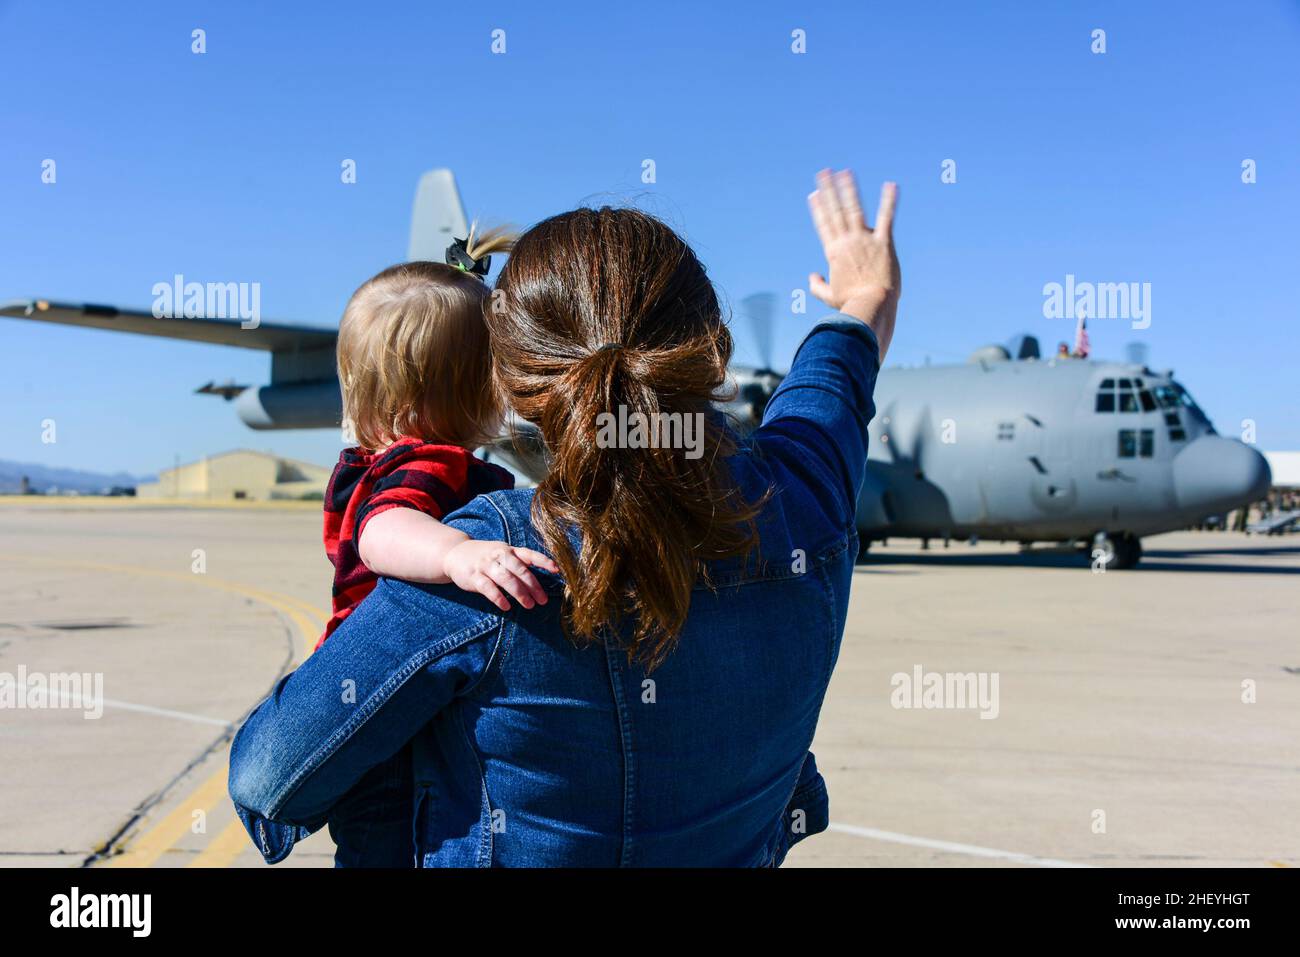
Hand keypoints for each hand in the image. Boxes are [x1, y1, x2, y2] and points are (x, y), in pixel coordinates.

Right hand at [443, 540, 559, 611]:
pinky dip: (498, 598)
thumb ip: (518, 563)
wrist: (454, 553)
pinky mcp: (474, 577)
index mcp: (509, 550)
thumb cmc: (485, 557)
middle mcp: (499, 555)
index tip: (556, 570)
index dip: (543, 561)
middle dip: (533, 586)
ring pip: (506, 579)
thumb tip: (539, 581)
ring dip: (519, 593)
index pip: (529, 554)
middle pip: (520, 570)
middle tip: (543, 600)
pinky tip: (506, 607)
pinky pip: (488, 588)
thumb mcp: (502, 553)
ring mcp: (486, 565)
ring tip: (529, 605)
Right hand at [807, 169, 900, 355]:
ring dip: (850, 189)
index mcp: (833, 252)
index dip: (819, 208)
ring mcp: (865, 240)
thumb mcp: (829, 296)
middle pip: (835, 211)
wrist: (871, 305)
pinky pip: (887, 217)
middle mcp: (847, 241)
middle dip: (829, 190)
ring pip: (855, 208)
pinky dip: (889, 201)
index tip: (814, 194)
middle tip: (824, 173)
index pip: (824, 224)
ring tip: (845, 172)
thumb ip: (817, 285)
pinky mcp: (884, 243)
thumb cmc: (851, 303)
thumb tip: (812, 276)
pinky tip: (890, 185)